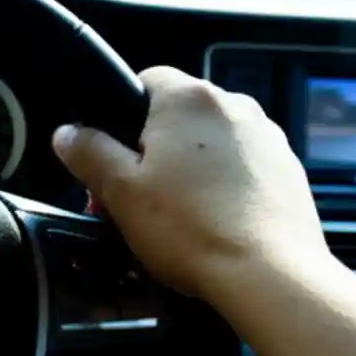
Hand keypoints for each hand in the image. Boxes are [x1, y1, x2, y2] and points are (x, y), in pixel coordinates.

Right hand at [51, 66, 329, 304]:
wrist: (269, 275)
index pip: (145, 79)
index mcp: (188, 98)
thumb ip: (88, 153)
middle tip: (135, 197)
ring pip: (211, 142)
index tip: (112, 156)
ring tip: (177, 215)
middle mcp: (234, 105)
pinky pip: (242, 166)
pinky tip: (213, 222)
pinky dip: (224, 185)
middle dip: (153, 149)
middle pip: (178, 115)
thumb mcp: (120, 192)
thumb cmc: (191, 229)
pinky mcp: (289, 169)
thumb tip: (67, 133)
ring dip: (189, 167)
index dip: (120, 116)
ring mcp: (268, 136)